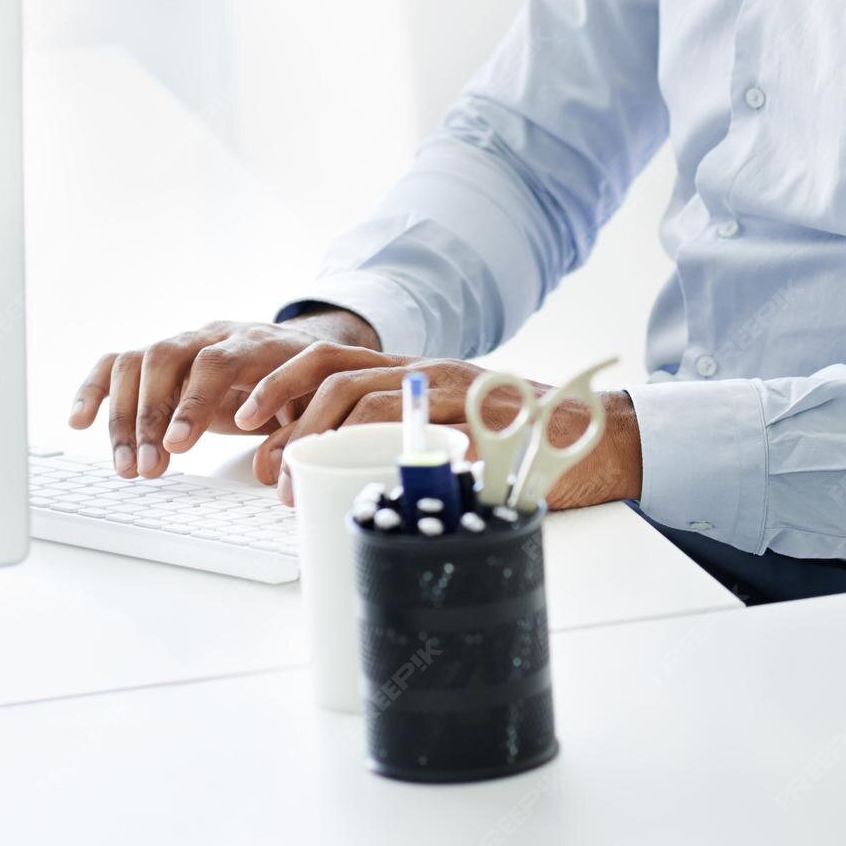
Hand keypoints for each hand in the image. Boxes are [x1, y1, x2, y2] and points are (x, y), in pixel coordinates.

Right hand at [68, 307, 379, 483]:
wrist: (301, 351)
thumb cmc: (306, 384)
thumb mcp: (315, 402)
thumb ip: (296, 428)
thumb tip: (274, 466)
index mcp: (256, 342)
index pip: (217, 361)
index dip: (195, 401)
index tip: (178, 444)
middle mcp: (213, 334)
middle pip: (167, 357)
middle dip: (151, 416)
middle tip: (148, 468)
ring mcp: (184, 342)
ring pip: (139, 361)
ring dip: (124, 417)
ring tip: (127, 468)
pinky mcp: (160, 357)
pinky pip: (118, 363)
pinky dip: (94, 389)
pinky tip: (78, 420)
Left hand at [239, 352, 643, 507]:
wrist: (600, 439)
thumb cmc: (526, 450)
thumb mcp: (450, 443)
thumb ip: (403, 448)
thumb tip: (334, 481)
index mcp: (413, 374)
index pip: (331, 364)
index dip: (280, 387)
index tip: (245, 424)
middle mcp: (426, 369)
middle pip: (332, 370)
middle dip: (282, 410)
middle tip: (259, 461)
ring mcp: (451, 387)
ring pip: (359, 395)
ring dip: (313, 436)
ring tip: (291, 480)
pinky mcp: (475, 414)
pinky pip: (411, 423)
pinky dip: (372, 447)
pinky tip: (351, 477)